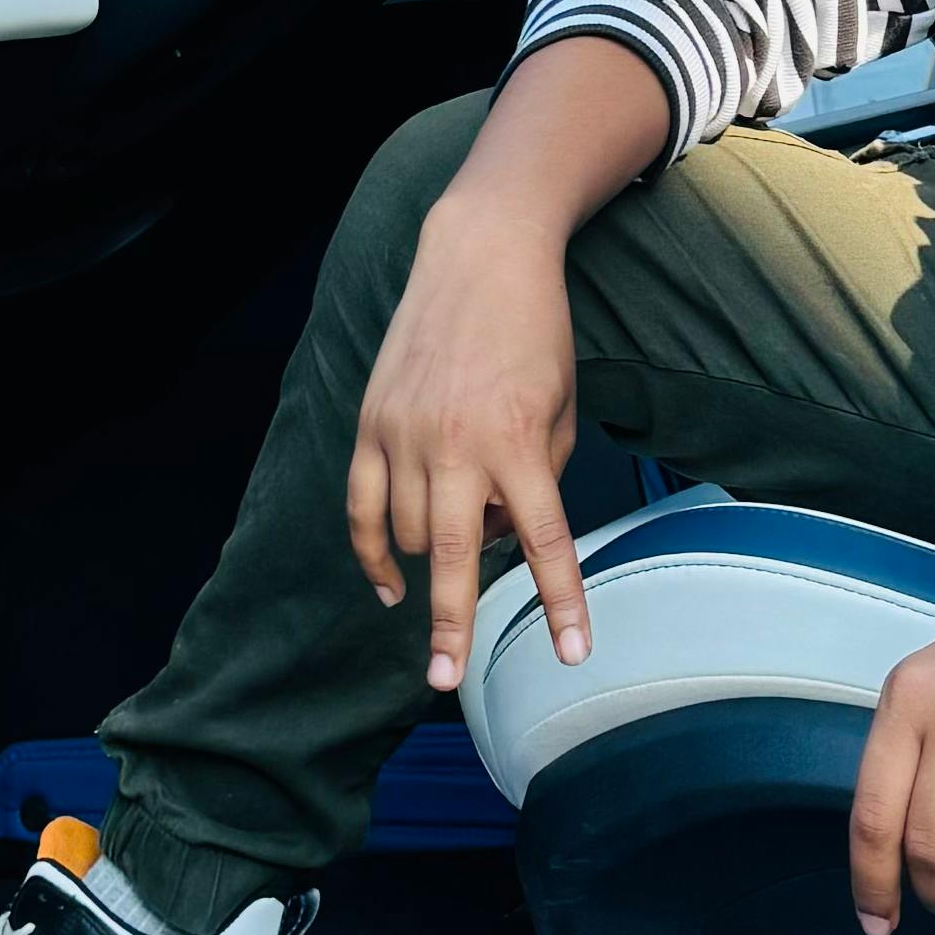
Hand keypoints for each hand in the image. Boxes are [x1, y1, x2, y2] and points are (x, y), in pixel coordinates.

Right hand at [347, 185, 593, 698]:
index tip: (573, 653)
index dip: (561, 602)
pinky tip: (390, 585)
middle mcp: (456, 442)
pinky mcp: (370, 423)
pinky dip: (373, 552)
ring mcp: (404, 433)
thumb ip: (539, 478)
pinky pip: (361, 507)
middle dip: (452, 623)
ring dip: (437, 552)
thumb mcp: (563, 407)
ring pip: (409, 534)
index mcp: (519, 440)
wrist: (479, 255)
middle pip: (452, 554)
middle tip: (446, 679)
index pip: (544, 540)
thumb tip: (499, 537)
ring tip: (471, 519)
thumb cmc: (536, 335)